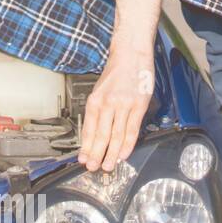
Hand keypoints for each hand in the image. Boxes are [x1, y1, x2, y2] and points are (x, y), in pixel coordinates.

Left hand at [78, 43, 154, 171]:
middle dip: (96, 154)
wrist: (131, 55)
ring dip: (112, 153)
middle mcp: (107, 103)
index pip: (89, 129)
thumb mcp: (100, 90)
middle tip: (93, 168)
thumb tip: (96, 132)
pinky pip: (132, 129)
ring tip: (108, 166)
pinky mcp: (138, 105)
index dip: (86, 146)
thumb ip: (98, 110)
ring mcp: (123, 105)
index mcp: (94, 100)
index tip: (83, 159)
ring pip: (116, 135)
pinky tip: (124, 154)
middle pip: (101, 135)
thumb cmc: (116, 73)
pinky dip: (128, 144)